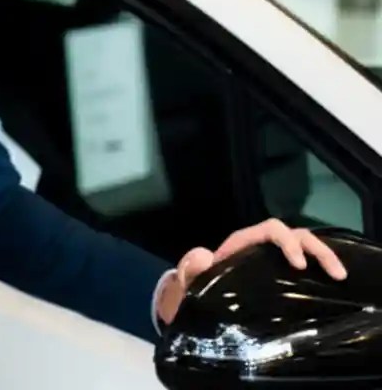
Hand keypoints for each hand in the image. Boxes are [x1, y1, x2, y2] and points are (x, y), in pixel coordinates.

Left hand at [156, 218, 348, 325]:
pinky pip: (304, 263)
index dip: (287, 241)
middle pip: (294, 234)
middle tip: (335, 273)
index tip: (299, 265)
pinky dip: (320, 268)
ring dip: (325, 256)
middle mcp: (259, 246)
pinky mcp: (279, 274)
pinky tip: (335, 284)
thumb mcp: (188, 279)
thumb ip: (190, 269)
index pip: (269, 230)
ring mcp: (271, 259)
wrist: (194, 300)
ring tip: (341, 276)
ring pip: (304, 246)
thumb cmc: (193, 286)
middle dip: (316, 248)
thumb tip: (203, 256)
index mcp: (240, 243)